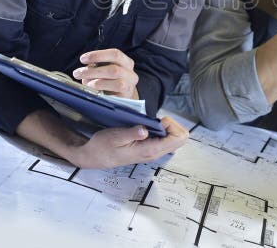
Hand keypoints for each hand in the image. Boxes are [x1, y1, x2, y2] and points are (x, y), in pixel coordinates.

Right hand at [72, 117, 188, 168]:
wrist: (94, 157)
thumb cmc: (103, 146)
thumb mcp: (116, 136)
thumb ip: (132, 133)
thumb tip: (145, 129)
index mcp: (150, 150)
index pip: (178, 138)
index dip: (172, 125)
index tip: (158, 120)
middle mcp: (155, 153)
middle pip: (181, 139)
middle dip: (174, 125)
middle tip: (158, 120)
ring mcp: (153, 152)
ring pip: (175, 140)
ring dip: (168, 128)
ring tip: (153, 123)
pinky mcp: (149, 149)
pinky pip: (166, 140)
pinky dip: (163, 130)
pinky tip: (149, 126)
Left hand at [74, 48, 138, 98]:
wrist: (122, 97)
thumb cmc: (111, 81)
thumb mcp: (105, 70)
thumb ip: (96, 67)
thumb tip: (83, 71)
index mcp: (126, 62)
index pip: (115, 54)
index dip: (98, 55)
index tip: (83, 59)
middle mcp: (131, 74)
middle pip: (114, 69)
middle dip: (93, 71)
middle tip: (78, 73)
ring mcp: (130, 86)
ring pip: (117, 82)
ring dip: (98, 82)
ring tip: (87, 84)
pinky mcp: (126, 98)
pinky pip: (115, 95)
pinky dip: (103, 92)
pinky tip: (94, 91)